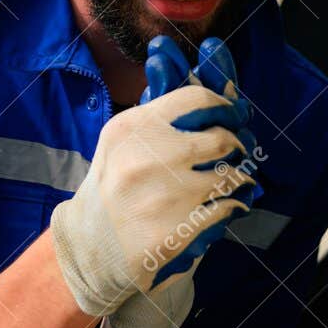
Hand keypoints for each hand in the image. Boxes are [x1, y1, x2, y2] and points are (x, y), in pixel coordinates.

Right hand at [105, 37, 260, 327]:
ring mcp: (160, 198)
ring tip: (232, 186)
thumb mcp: (125, 140)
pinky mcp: (174, 235)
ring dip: (238, 181)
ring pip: (231, 176)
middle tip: (234, 155)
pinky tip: (226, 209)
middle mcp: (144, 159)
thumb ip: (164, 111)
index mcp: (132, 128)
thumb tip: (212, 76)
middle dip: (235, 146)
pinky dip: (233, 208)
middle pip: (221, 137)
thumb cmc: (115, 187)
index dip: (224, 105)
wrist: (90, 250)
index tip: (232, 114)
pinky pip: (228, 210)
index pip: (197, 98)